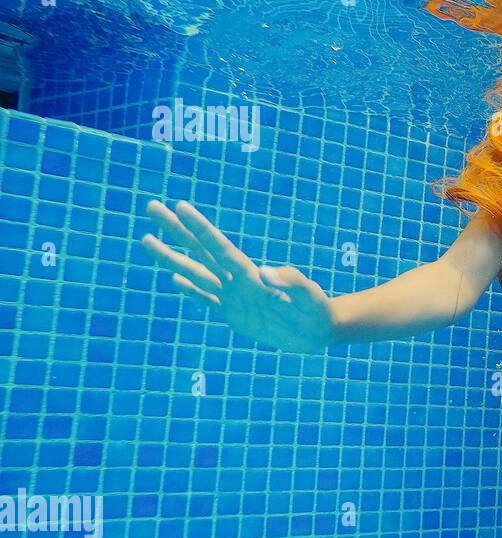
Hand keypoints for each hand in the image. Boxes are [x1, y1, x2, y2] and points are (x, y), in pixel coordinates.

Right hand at [139, 199, 335, 353]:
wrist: (319, 332)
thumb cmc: (318, 311)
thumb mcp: (310, 297)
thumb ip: (291, 282)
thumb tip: (263, 270)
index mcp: (250, 275)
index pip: (218, 246)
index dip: (198, 227)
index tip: (179, 205)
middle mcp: (236, 281)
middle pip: (198, 251)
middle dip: (174, 230)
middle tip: (151, 206)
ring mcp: (232, 297)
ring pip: (195, 273)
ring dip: (171, 257)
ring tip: (147, 239)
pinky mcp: (233, 315)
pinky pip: (206, 300)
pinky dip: (190, 290)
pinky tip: (174, 278)